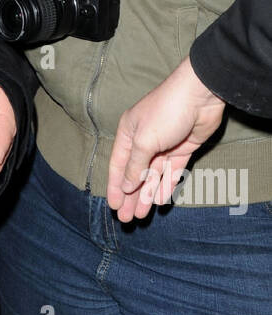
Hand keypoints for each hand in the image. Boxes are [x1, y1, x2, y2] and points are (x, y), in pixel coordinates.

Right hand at [106, 58, 225, 220]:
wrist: (200, 96)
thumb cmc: (165, 112)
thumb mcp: (144, 140)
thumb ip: (134, 165)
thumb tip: (124, 185)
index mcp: (129, 133)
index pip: (118, 165)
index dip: (115, 187)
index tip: (114, 206)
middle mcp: (144, 140)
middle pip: (135, 173)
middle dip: (130, 196)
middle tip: (126, 219)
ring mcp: (164, 145)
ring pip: (153, 175)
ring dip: (147, 194)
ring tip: (141, 215)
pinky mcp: (182, 149)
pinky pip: (172, 171)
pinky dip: (166, 185)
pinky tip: (161, 200)